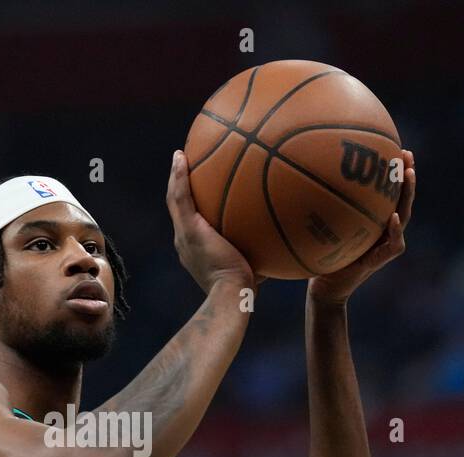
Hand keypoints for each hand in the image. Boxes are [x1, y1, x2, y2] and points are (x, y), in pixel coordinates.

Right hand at [166, 149, 256, 293]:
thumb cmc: (248, 287)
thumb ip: (264, 250)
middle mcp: (185, 241)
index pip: (193, 221)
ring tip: (181, 155)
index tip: (200, 191)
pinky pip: (180, 196)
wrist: (233, 294)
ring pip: (175, 199)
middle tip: (187, 166)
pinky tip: (182, 156)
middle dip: (182, 186)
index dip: (194, 205)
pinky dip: (179, 176)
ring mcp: (183, 235)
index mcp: (196, 249)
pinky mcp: (188, 229)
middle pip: (180, 208)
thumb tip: (288, 239)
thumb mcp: (257, 264)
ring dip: (175, 176)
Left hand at [308, 148, 415, 306]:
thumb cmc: (318, 257)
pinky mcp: (381, 260)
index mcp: (371, 219)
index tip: (392, 146)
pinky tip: (394, 217)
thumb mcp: (317, 227)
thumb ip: (315, 207)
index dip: (391, 170)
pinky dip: (395, 230)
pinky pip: (394, 244)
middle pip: (401, 197)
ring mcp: (384, 243)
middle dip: (406, 175)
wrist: (324, 287)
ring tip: (409, 175)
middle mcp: (381, 228)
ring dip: (408, 195)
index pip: (386, 191)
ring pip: (405, 216)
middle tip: (407, 153)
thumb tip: (295, 176)